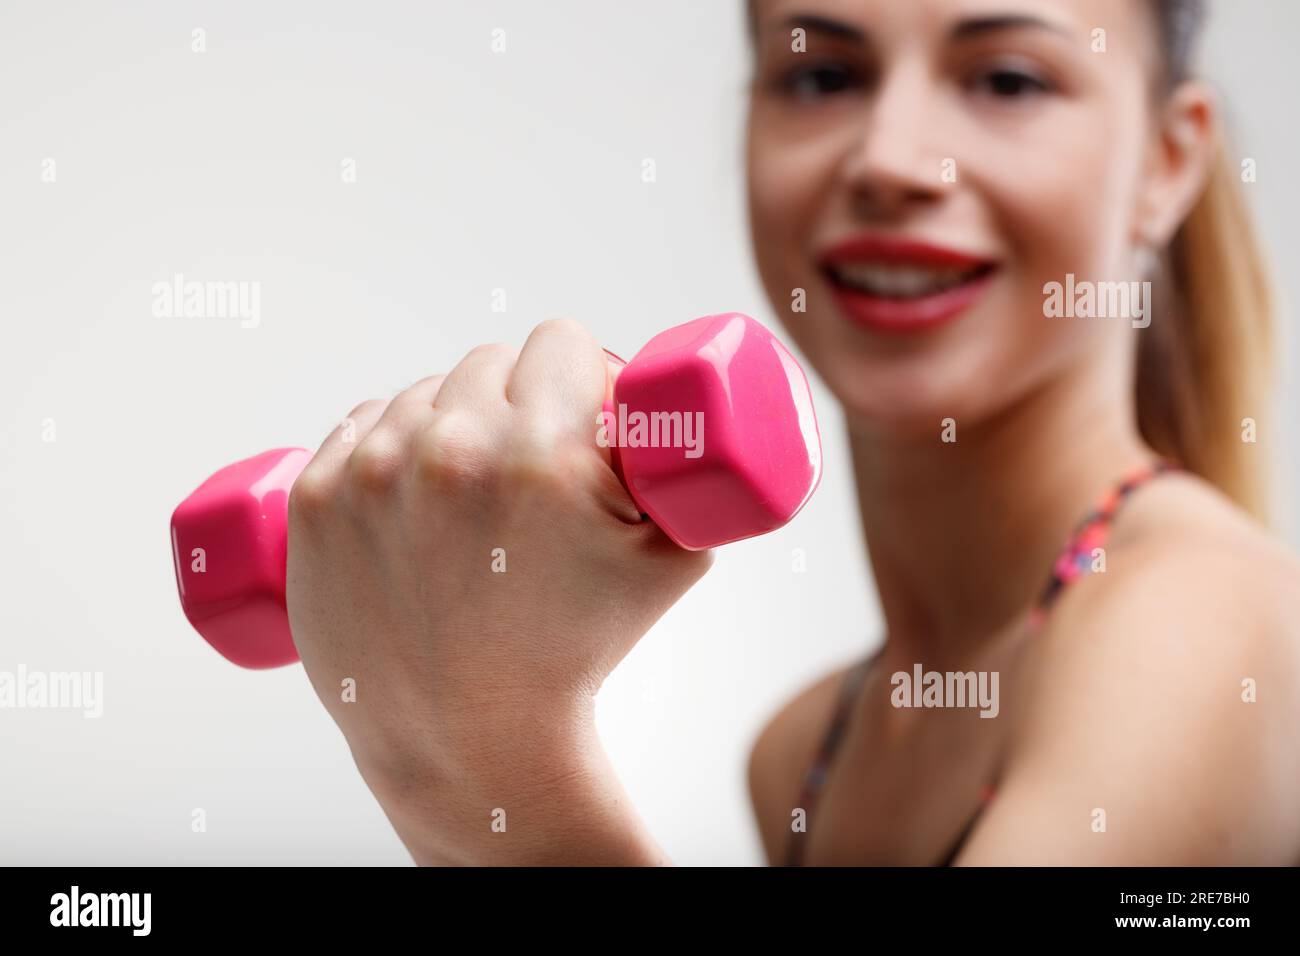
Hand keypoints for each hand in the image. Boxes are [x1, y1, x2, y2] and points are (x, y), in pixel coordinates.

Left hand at [284, 319, 710, 863]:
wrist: (468, 740)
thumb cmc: (574, 650)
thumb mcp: (671, 559)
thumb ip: (684, 473)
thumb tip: (687, 411)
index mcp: (542, 456)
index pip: (561, 342)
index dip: (581, 374)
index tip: (580, 417)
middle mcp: (449, 452)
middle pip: (490, 360)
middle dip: (518, 401)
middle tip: (528, 469)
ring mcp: (371, 475)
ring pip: (423, 391)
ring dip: (450, 422)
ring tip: (467, 498)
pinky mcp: (315, 500)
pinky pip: (358, 423)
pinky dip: (385, 445)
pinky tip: (409, 496)